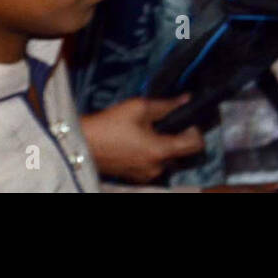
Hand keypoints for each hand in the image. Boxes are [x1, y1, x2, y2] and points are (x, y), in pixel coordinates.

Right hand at [80, 95, 205, 183]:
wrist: (81, 143)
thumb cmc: (110, 124)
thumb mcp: (139, 107)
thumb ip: (166, 105)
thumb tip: (186, 100)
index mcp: (160, 151)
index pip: (195, 145)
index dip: (195, 130)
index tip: (185, 119)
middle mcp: (156, 168)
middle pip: (182, 153)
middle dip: (180, 137)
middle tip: (167, 121)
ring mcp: (145, 175)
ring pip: (168, 159)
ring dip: (166, 145)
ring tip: (151, 129)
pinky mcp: (135, 177)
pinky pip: (154, 164)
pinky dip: (154, 153)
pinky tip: (141, 139)